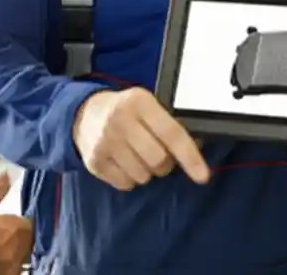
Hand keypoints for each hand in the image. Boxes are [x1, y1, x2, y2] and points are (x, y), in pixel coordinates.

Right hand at [0, 171, 32, 274]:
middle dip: (17, 240)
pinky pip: (14, 272)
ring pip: (23, 259)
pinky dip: (7, 267)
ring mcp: (12, 268)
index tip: (4, 227)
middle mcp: (17, 249)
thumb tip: (8, 173)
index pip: (29, 225)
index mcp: (15, 228)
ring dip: (13, 254)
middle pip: (28, 243)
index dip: (18, 225)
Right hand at [72, 87, 210, 189]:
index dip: (190, 157)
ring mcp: (105, 142)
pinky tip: (124, 162)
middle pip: (158, 160)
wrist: (83, 113)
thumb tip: (196, 149)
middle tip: (158, 155)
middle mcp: (120, 120)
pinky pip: (126, 184)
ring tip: (137, 156)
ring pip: (143, 176)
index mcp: (139, 102)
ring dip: (147, 172)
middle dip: (165, 164)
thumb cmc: (125, 111)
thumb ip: (170, 125)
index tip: (203, 175)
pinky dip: (131, 178)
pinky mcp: (94, 162)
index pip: (171, 133)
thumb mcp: (147, 106)